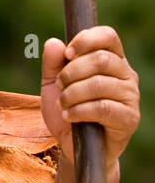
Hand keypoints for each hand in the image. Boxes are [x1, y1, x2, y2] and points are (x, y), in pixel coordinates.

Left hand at [41, 26, 139, 168]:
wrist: (74, 146)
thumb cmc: (68, 110)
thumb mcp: (53, 85)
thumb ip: (52, 63)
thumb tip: (54, 43)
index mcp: (112, 60)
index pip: (108, 36)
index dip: (86, 40)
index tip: (67, 54)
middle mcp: (126, 74)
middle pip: (101, 59)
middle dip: (72, 72)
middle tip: (60, 86)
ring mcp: (131, 96)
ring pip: (99, 84)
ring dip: (72, 94)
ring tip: (63, 104)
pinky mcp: (129, 118)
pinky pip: (102, 107)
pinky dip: (78, 110)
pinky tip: (69, 115)